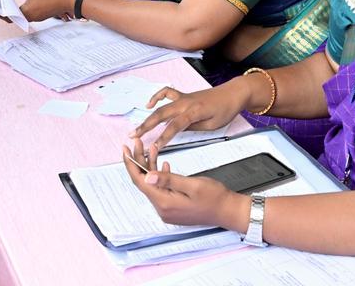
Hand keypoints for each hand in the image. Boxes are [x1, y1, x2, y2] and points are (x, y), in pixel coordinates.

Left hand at [122, 139, 243, 229]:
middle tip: (137, 142)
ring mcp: (168, 209)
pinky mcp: (174, 207)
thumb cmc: (215, 198)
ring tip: (150, 147)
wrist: (229, 211)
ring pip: (152, 184)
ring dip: (150, 166)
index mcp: (165, 203)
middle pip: (144, 181)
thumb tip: (148, 177)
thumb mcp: (192, 185)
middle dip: (139, 161)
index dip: (131, 163)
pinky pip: (161, 189)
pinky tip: (163, 163)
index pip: (140, 181)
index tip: (125, 148)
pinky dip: (160, 174)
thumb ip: (169, 180)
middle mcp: (163, 208)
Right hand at [130, 80, 251, 147]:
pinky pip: (167, 93)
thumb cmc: (225, 110)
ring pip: (161, 106)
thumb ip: (193, 127)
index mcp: (195, 112)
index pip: (175, 126)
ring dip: (147, 116)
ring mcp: (184, 97)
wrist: (233, 93)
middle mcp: (186, 103)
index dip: (163, 137)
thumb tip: (177, 130)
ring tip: (137, 127)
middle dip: (146, 126)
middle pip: (162, 114)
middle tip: (134, 136)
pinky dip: (156, 97)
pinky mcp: (184, 95)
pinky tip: (149, 104)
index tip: (153, 147)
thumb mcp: (213, 125)